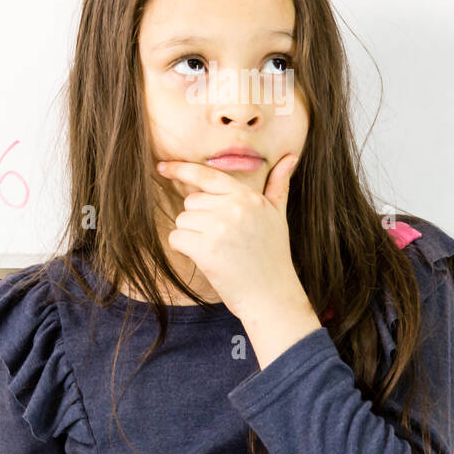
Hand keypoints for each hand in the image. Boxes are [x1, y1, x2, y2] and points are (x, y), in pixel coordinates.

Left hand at [155, 153, 312, 327]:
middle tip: (222, 240)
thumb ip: (278, 185)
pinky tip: (207, 260)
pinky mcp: (206, 248)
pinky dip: (184, 249)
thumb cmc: (273, 257)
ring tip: (218, 251)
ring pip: (182, 220)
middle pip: (191, 202)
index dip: (182, 170)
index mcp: (248, 197)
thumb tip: (290, 157)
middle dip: (199, 220)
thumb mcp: (278, 216)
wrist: (272, 296)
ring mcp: (219, 227)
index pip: (208, 175)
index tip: (162, 167)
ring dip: (192, 236)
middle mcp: (234, 207)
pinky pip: (176, 238)